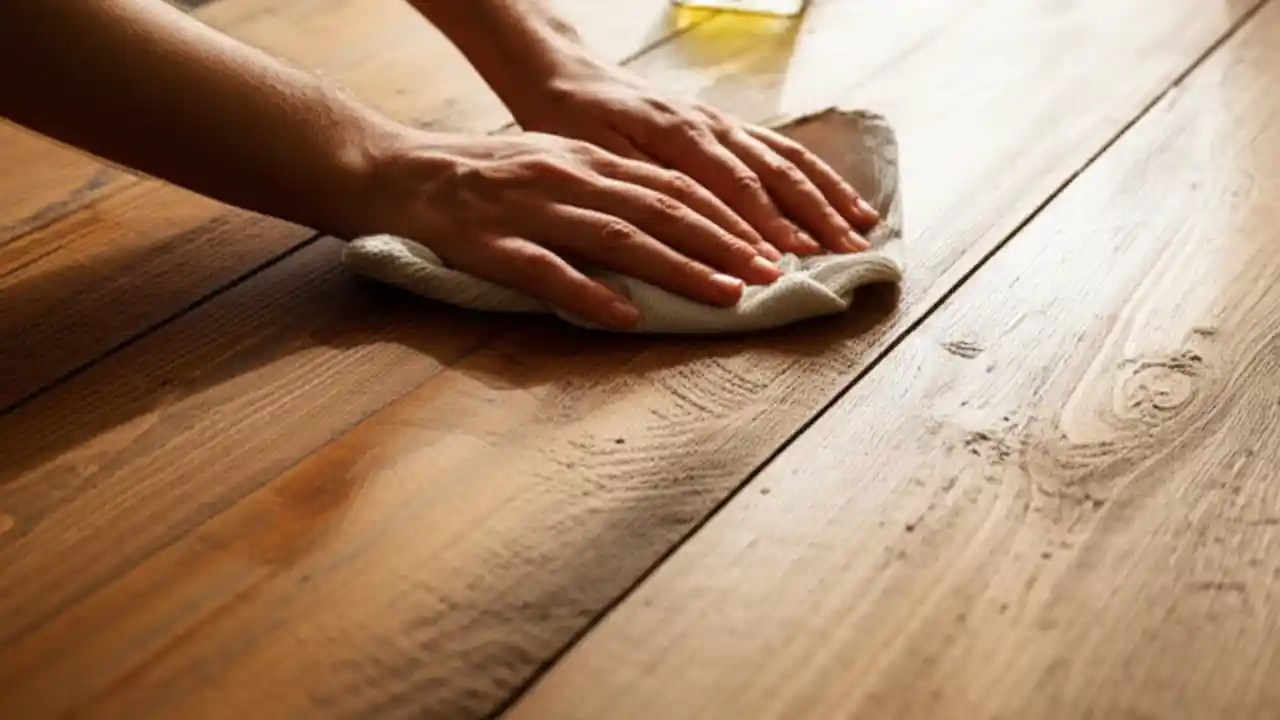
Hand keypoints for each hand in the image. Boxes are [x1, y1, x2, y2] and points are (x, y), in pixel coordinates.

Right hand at [354, 129, 785, 328]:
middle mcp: (568, 178)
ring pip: (618, 238)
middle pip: (659, 210)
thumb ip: (603, 189)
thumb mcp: (550, 164)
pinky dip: (590, 294)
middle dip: (721, 243)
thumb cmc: (479, 175)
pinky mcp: (492, 245)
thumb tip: (664, 221)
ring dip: (678, 268)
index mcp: (585, 159)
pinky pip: (547, 271)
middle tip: (767, 275)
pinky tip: (625, 317)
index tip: (766, 248)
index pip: (670, 187)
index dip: (724, 218)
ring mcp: (531, 210)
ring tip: (723, 295)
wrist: (399, 172)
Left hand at [504, 62, 881, 256]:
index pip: (733, 187)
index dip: (762, 227)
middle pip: (776, 174)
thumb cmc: (571, 119)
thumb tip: (687, 222)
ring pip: (788, 160)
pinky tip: (841, 200)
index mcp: (680, 133)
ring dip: (828, 197)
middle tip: (847, 256)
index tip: (788, 264)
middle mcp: (712, 125)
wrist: (566, 73)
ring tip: (863, 231)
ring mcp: (723, 124)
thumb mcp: (592, 151)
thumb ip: (641, 183)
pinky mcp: (725, 128)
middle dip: (816, 218)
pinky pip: (782, 151)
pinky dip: (817, 178)